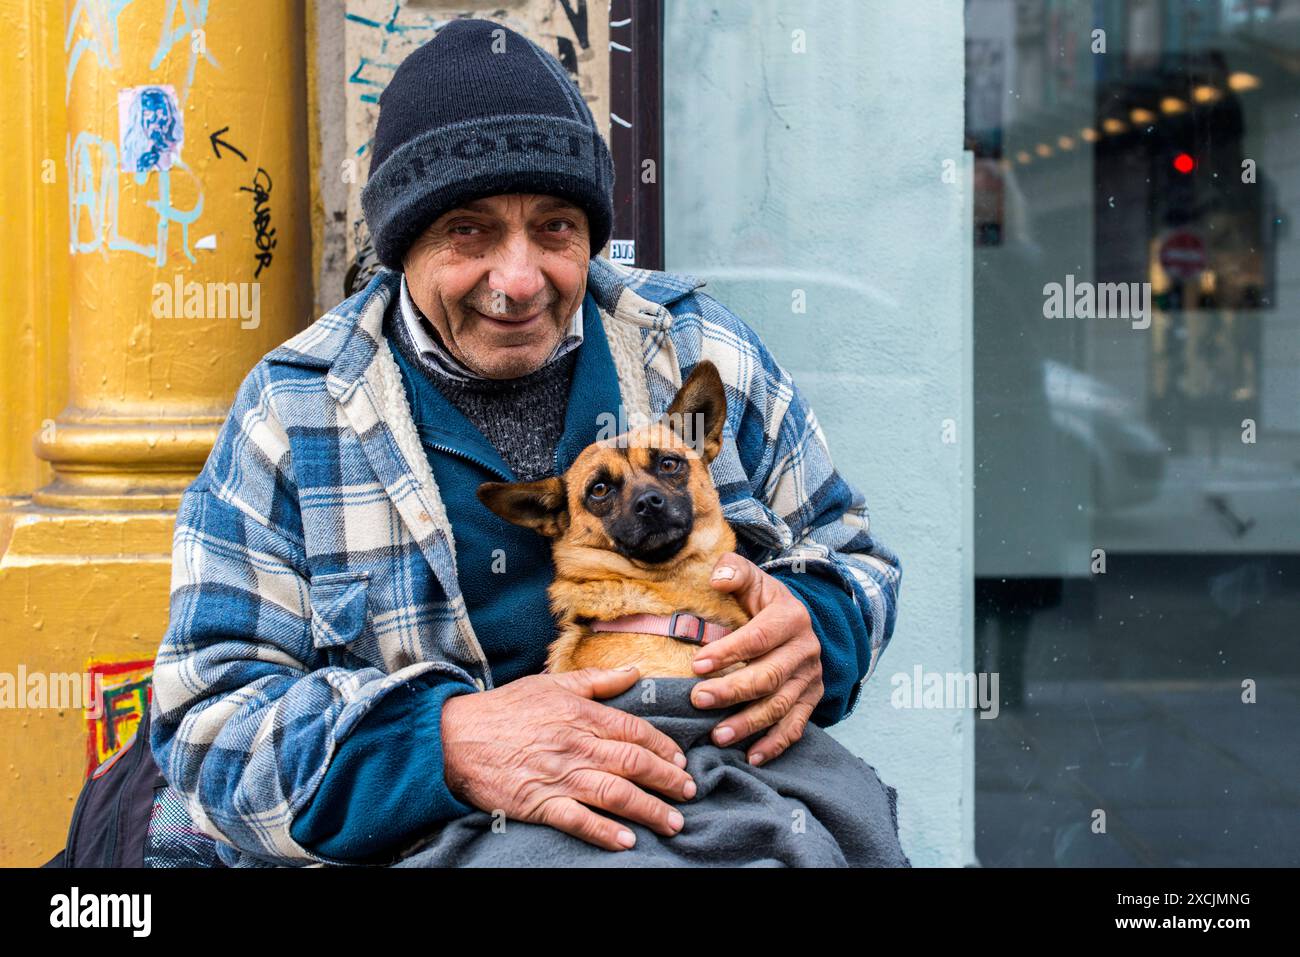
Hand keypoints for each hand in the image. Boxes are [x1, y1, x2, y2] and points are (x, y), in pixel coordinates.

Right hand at [440, 667, 696, 851]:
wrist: (455, 737)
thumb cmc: (504, 709)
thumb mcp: (551, 684)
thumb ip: (596, 681)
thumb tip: (634, 670)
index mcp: (579, 714)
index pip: (633, 730)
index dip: (662, 746)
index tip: (679, 759)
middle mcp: (575, 745)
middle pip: (632, 763)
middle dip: (667, 779)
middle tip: (688, 791)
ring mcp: (557, 776)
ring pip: (614, 794)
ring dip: (648, 809)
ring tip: (672, 822)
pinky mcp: (538, 803)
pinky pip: (578, 821)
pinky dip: (604, 832)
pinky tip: (627, 841)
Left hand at [690, 553, 824, 765]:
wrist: (798, 620)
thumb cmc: (763, 601)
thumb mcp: (751, 579)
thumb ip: (733, 571)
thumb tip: (717, 578)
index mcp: (790, 618)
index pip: (758, 638)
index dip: (728, 652)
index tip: (696, 666)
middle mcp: (806, 650)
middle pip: (769, 676)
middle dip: (733, 691)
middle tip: (698, 700)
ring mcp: (810, 678)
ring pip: (781, 706)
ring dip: (749, 723)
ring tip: (718, 736)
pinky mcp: (811, 699)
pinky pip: (796, 726)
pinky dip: (775, 744)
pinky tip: (752, 757)